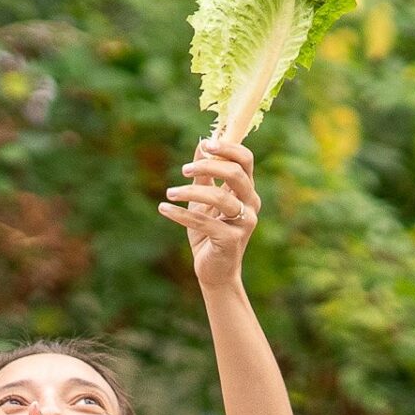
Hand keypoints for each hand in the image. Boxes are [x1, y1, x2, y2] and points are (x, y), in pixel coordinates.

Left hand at [159, 137, 259, 288]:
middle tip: (184, 169)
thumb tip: (201, 143)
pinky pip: (204, 222)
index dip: (227, 148)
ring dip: (191, 191)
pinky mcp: (230, 240)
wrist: (214, 270)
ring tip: (170, 192)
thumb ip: (204, 174)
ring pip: (221, 197)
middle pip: (236, 173)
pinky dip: (181, 214)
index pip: (245, 160)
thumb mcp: (203, 199)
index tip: (205, 144)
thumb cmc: (209, 231)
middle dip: (209, 166)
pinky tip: (163, 209)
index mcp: (246, 190)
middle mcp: (251, 203)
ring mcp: (244, 222)